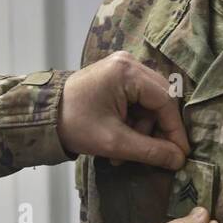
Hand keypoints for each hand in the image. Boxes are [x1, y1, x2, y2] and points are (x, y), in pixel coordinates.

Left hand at [58, 52, 189, 168]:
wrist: (42, 116)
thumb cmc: (74, 125)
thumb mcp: (114, 142)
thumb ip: (150, 151)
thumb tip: (179, 159)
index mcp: (127, 71)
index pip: (165, 101)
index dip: (175, 130)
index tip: (180, 155)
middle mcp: (128, 63)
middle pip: (160, 99)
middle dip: (156, 130)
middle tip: (151, 155)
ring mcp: (121, 68)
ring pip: (149, 103)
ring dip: (141, 130)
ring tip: (122, 154)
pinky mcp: (115, 77)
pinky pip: (136, 100)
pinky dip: (132, 122)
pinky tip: (119, 140)